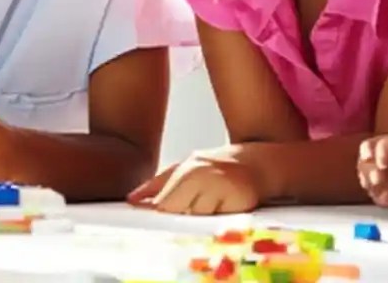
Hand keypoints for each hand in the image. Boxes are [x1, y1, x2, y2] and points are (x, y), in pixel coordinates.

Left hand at [127, 146, 260, 214]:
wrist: (256, 162)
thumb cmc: (214, 167)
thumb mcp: (183, 168)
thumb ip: (156, 184)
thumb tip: (132, 199)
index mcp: (187, 172)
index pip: (164, 204)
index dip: (159, 216)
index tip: (153, 224)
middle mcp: (204, 180)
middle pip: (179, 213)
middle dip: (176, 221)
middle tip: (179, 220)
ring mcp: (223, 192)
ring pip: (199, 221)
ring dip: (196, 222)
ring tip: (204, 211)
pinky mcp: (241, 204)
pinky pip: (219, 223)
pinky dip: (215, 224)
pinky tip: (218, 214)